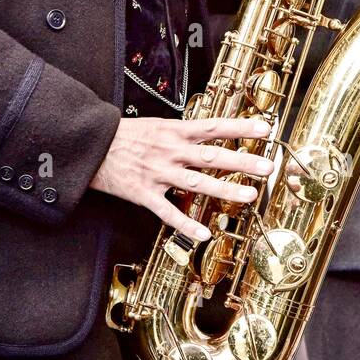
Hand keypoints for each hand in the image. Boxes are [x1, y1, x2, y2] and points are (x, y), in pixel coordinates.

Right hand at [89, 116, 274, 241]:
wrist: (91, 146)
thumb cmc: (126, 135)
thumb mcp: (158, 125)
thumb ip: (184, 132)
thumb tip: (212, 131)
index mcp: (175, 132)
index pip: (214, 126)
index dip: (240, 127)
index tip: (265, 128)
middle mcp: (171, 151)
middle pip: (212, 156)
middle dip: (242, 161)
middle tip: (268, 166)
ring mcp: (159, 173)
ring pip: (197, 183)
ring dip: (225, 189)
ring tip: (250, 195)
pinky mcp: (144, 193)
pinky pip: (168, 212)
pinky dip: (186, 224)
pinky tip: (205, 234)